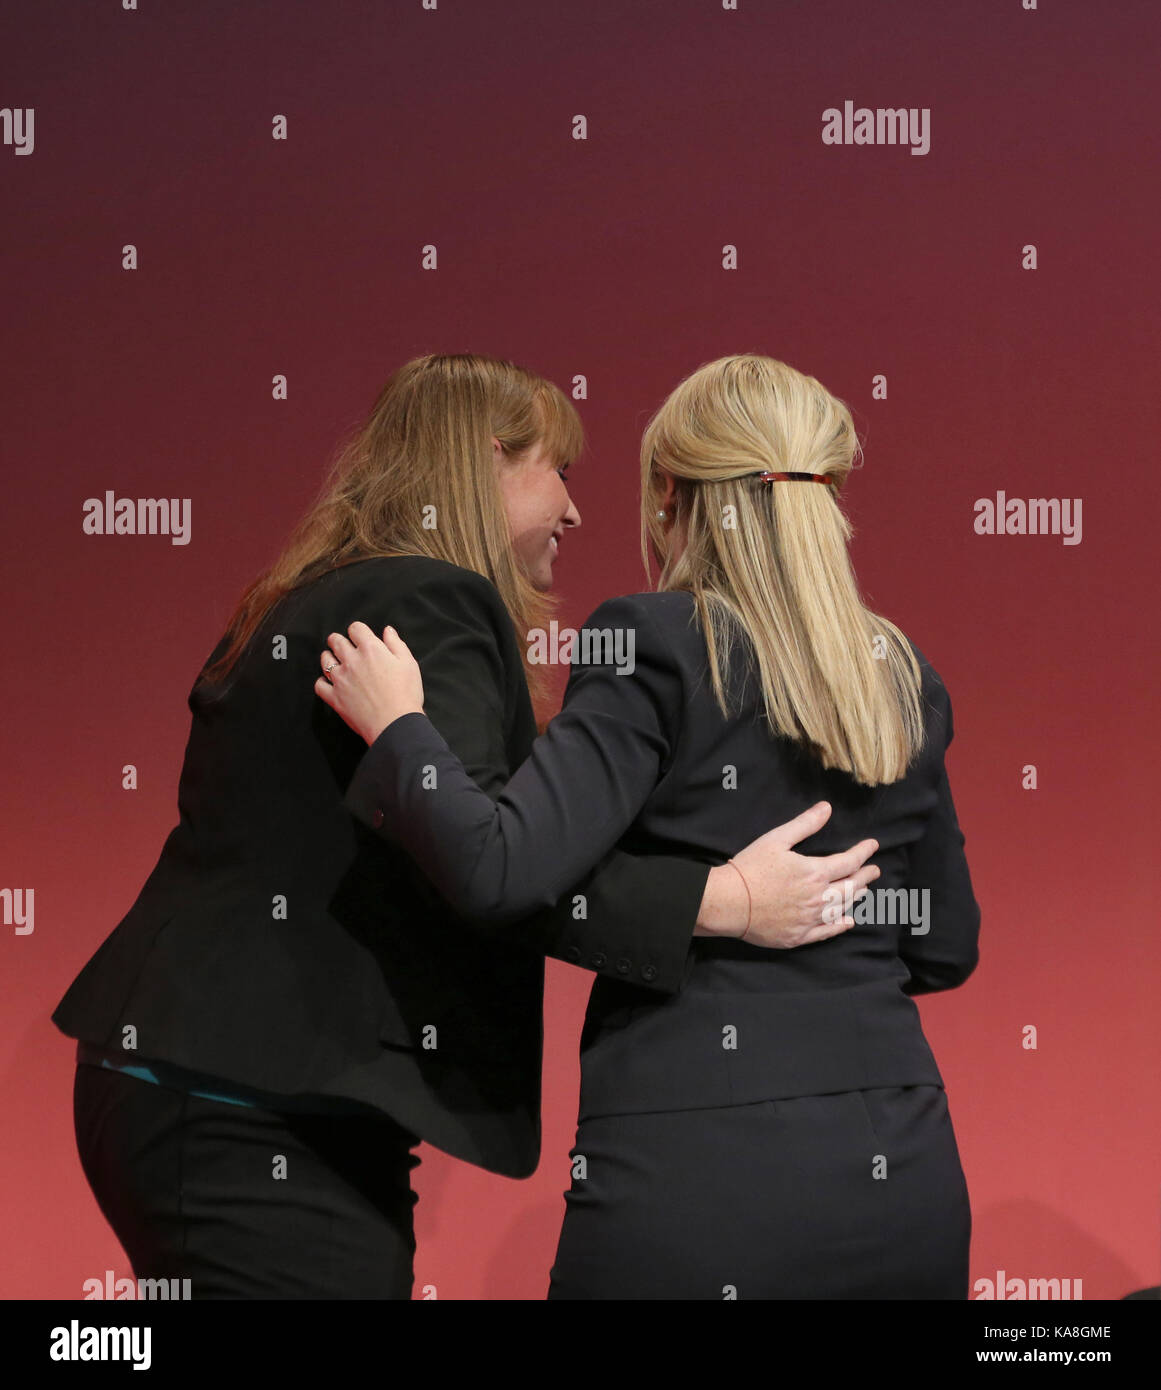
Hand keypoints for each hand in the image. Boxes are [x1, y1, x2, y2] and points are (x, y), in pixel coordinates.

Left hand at [314, 621, 423, 745]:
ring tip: (335, 660)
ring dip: (329, 657)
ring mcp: (340, 679)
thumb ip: (396, 644)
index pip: (356, 628)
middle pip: (336, 641)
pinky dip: (322, 682)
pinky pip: (319, 685)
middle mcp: (352, 661)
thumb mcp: (408, 663)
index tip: (359, 636)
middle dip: (338, 640)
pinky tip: (329, 683)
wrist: (396, 723)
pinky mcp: (334, 698)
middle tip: (342, 644)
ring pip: (325, 660)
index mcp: (371, 649)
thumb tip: (388, 631)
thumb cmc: (405, 694)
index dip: (357, 631)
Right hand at [695, 802, 880, 947]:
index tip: (873, 846)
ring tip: (864, 890)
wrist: (728, 902)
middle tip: (875, 870)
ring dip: (856, 897)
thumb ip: (805, 824)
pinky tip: (848, 921)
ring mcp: (809, 919)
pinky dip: (840, 925)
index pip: (849, 862)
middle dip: (865, 876)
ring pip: (841, 908)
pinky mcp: (798, 936)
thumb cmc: (750, 867)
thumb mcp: (776, 839)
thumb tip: (827, 808)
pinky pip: (826, 932)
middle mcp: (818, 898)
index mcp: (814, 872)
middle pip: (851, 887)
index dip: (863, 853)